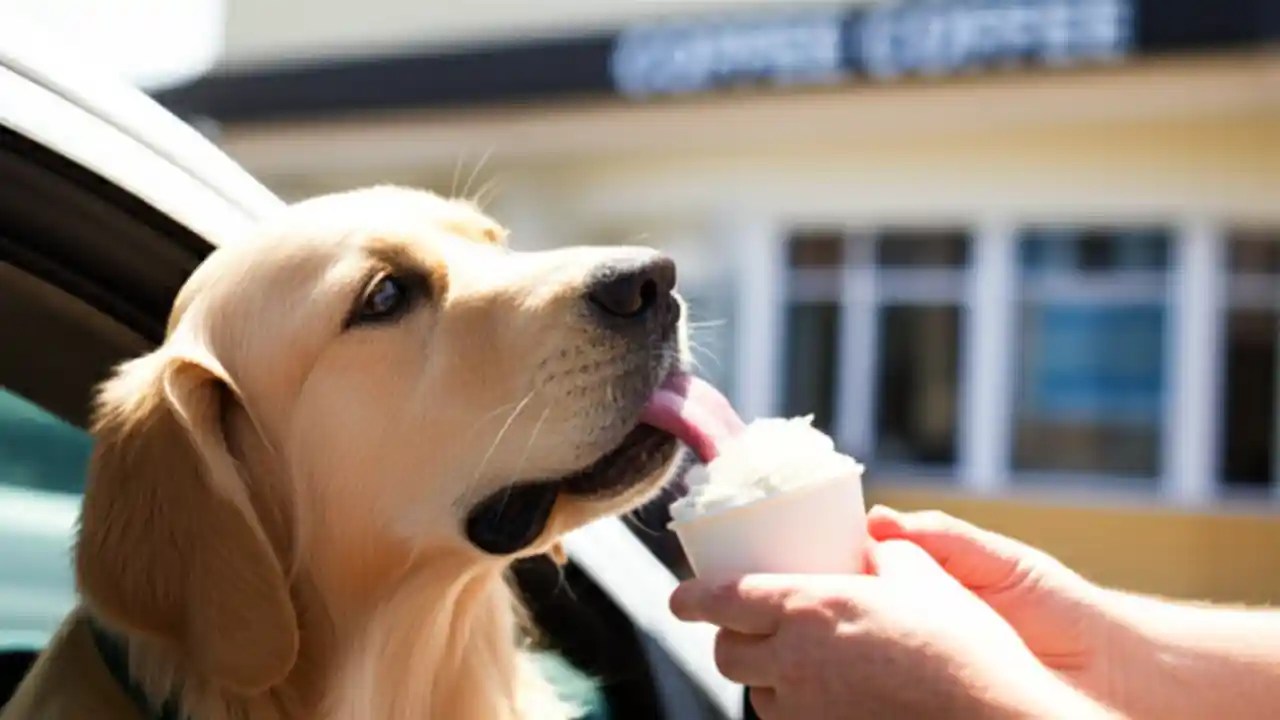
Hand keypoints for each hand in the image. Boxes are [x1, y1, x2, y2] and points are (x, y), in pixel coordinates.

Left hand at [671, 540, 1112, 718]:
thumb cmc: (965, 647)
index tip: (679, 597)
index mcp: (809, 607)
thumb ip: (883, 555)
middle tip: (743, 626)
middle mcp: (795, 661)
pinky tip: (823, 695)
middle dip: (727, 639)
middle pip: (728, 654)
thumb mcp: (923, 579)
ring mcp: (808, 709)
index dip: (690, 598)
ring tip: (793, 660)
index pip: (721, 600)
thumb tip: (868, 540)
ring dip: (764, 675)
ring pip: (757, 694)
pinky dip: (793, 706)